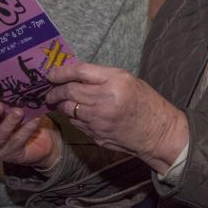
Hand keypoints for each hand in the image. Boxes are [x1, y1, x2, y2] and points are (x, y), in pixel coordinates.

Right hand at [0, 89, 59, 168]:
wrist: (45, 139)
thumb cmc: (26, 117)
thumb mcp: (18, 103)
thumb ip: (12, 95)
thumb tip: (14, 78)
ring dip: (8, 123)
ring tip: (18, 112)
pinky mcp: (10, 154)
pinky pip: (16, 142)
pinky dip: (26, 130)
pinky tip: (35, 120)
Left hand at [46, 62, 187, 173]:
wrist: (158, 132)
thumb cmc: (145, 102)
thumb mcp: (128, 80)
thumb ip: (102, 77)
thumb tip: (74, 75)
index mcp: (115, 81)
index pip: (79, 72)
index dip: (61, 72)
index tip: (51, 74)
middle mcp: (105, 100)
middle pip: (69, 91)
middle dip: (55, 91)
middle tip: (50, 90)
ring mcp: (99, 120)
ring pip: (68, 109)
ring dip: (60, 104)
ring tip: (60, 101)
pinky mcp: (96, 135)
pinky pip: (76, 123)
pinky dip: (72, 117)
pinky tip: (75, 113)